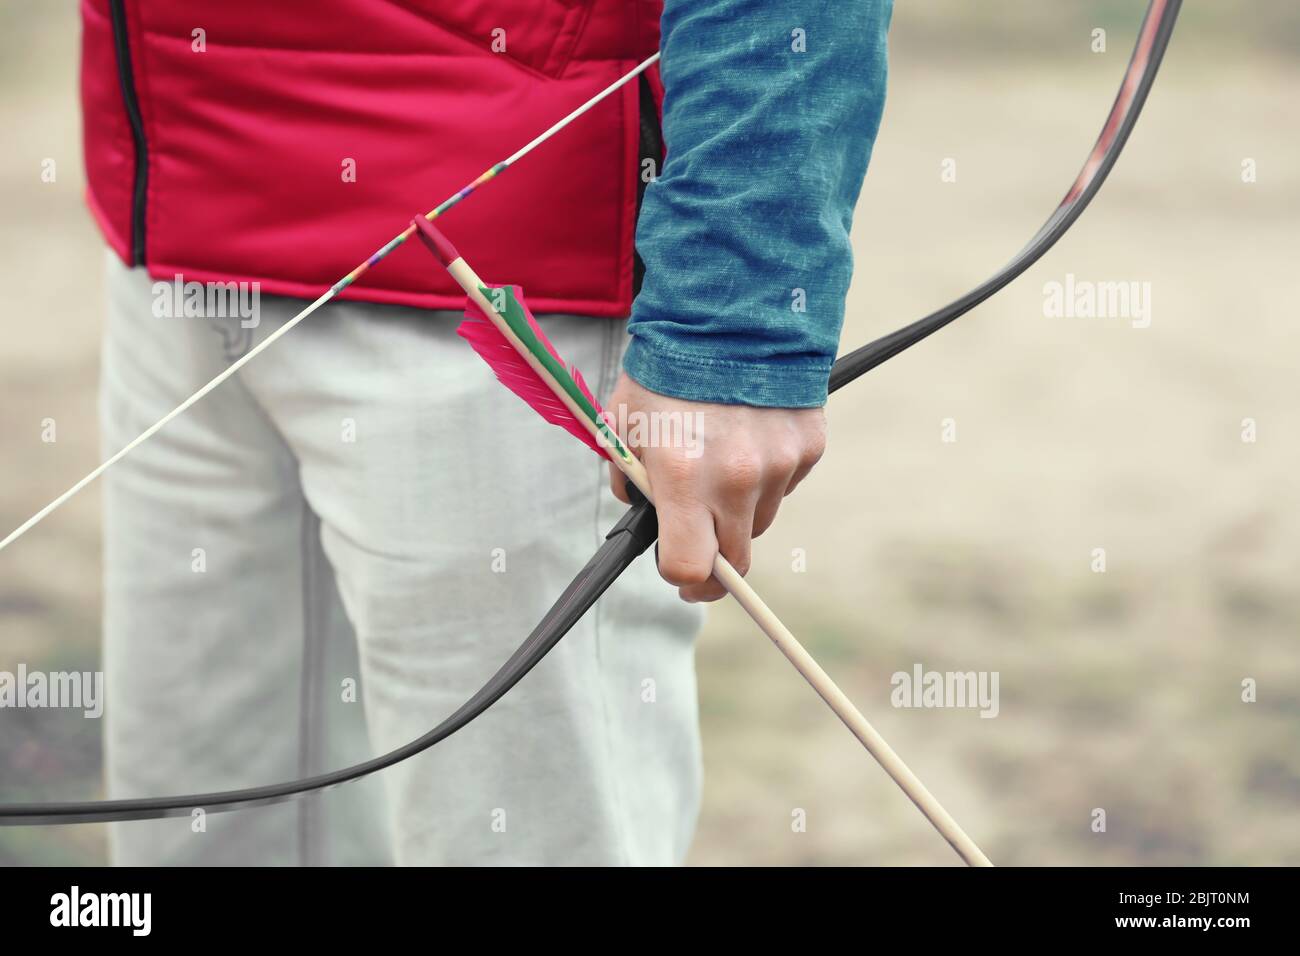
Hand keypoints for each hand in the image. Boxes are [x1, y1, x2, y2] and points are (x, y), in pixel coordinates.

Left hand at [606, 373, 825, 601]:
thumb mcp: (625, 424)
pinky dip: (767, 474)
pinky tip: (750, 434)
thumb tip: (647, 514)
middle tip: (700, 540)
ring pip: (760, 519)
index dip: (682, 578)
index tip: (679, 575)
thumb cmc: (667, 368)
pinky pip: (785, 484)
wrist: (732, 308)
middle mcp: (737, 479)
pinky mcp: (808, 446)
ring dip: (739, 508)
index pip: (690, 567)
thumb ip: (632, 478)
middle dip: (715, 558)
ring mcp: (779, 464)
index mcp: (684, 476)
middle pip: (734, 560)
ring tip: (721, 458)